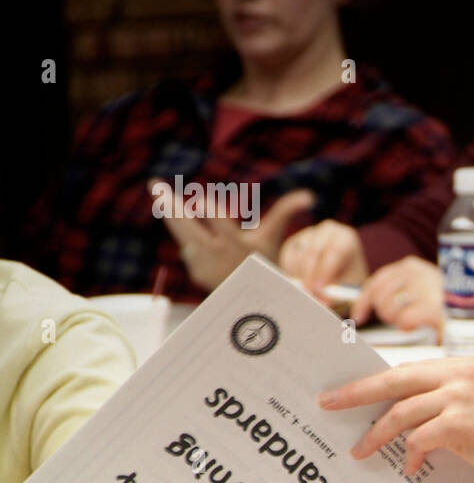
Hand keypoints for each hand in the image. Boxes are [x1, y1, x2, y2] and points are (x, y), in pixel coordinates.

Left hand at [153, 178, 313, 291]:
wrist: (256, 297)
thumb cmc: (265, 260)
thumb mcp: (273, 237)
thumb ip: (286, 212)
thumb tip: (308, 195)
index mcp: (236, 244)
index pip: (217, 220)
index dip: (209, 208)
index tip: (200, 199)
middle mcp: (217, 254)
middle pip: (187, 226)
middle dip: (171, 204)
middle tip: (156, 186)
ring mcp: (204, 264)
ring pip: (181, 233)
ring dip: (169, 212)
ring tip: (158, 191)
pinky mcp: (196, 271)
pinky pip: (185, 245)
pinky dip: (179, 229)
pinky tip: (170, 212)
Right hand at [278, 218, 368, 295]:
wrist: (339, 270)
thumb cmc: (347, 279)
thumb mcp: (347, 286)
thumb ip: (337, 292)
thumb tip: (322, 301)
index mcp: (346, 238)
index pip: (335, 251)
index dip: (325, 270)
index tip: (319, 288)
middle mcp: (327, 230)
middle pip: (314, 251)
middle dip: (310, 275)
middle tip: (307, 293)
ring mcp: (308, 233)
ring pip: (299, 256)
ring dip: (300, 276)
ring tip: (307, 292)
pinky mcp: (293, 242)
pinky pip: (288, 258)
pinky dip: (291, 273)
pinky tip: (300, 282)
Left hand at [318, 357, 473, 482]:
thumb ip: (444, 403)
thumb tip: (398, 416)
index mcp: (464, 366)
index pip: (408, 369)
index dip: (374, 381)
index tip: (347, 390)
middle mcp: (461, 374)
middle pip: (395, 380)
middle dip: (357, 393)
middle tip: (329, 403)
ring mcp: (461, 396)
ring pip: (401, 412)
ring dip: (376, 434)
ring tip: (361, 451)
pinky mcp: (461, 423)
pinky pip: (418, 439)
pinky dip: (409, 455)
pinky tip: (409, 468)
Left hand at [353, 256, 444, 336]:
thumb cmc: (447, 307)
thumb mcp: (420, 291)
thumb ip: (396, 293)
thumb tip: (363, 307)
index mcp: (411, 266)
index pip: (376, 282)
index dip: (364, 301)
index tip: (359, 316)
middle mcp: (416, 271)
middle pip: (379, 296)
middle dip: (385, 313)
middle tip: (403, 320)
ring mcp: (425, 286)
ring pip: (389, 309)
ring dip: (398, 321)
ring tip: (416, 321)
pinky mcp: (432, 305)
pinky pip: (404, 321)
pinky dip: (410, 327)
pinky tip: (423, 324)